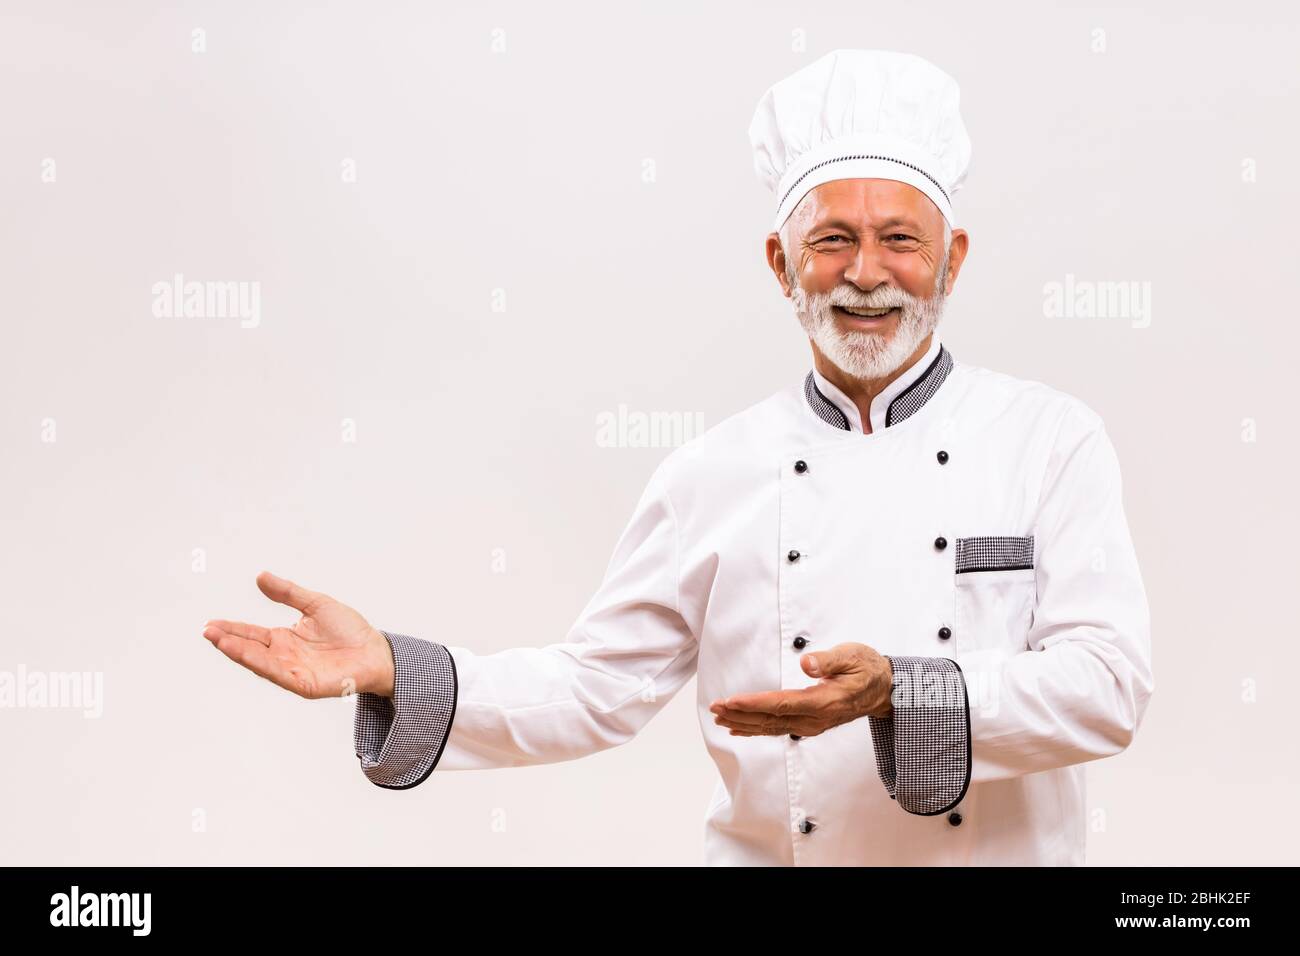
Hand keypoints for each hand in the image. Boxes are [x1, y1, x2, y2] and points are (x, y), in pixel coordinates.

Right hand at [202, 571, 394, 698]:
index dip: (231, 629)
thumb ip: (288, 592)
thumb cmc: (349, 629)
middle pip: (250, 648)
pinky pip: (278, 673)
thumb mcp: (315, 603)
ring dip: (239, 652)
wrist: (376, 650)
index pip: (251, 633)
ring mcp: (292, 671)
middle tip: (207, 631)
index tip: (210, 624)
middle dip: (228, 641)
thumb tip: (260, 576)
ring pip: (260, 662)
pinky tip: (247, 654)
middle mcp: (284, 656)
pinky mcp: (304, 683)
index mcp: (284, 638)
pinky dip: (261, 663)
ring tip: (219, 640)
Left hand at [709, 643, 892, 736]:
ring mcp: (812, 724)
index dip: (754, 703)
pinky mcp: (809, 724)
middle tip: (715, 707)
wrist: (884, 690)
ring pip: (771, 727)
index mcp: (824, 701)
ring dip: (744, 722)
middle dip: (740, 714)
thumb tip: (806, 663)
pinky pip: (778, 729)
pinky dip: (756, 729)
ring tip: (719, 717)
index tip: (731, 701)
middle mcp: (816, 718)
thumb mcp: (853, 656)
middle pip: (771, 719)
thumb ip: (829, 660)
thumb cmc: (867, 668)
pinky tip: (739, 729)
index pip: (782, 703)